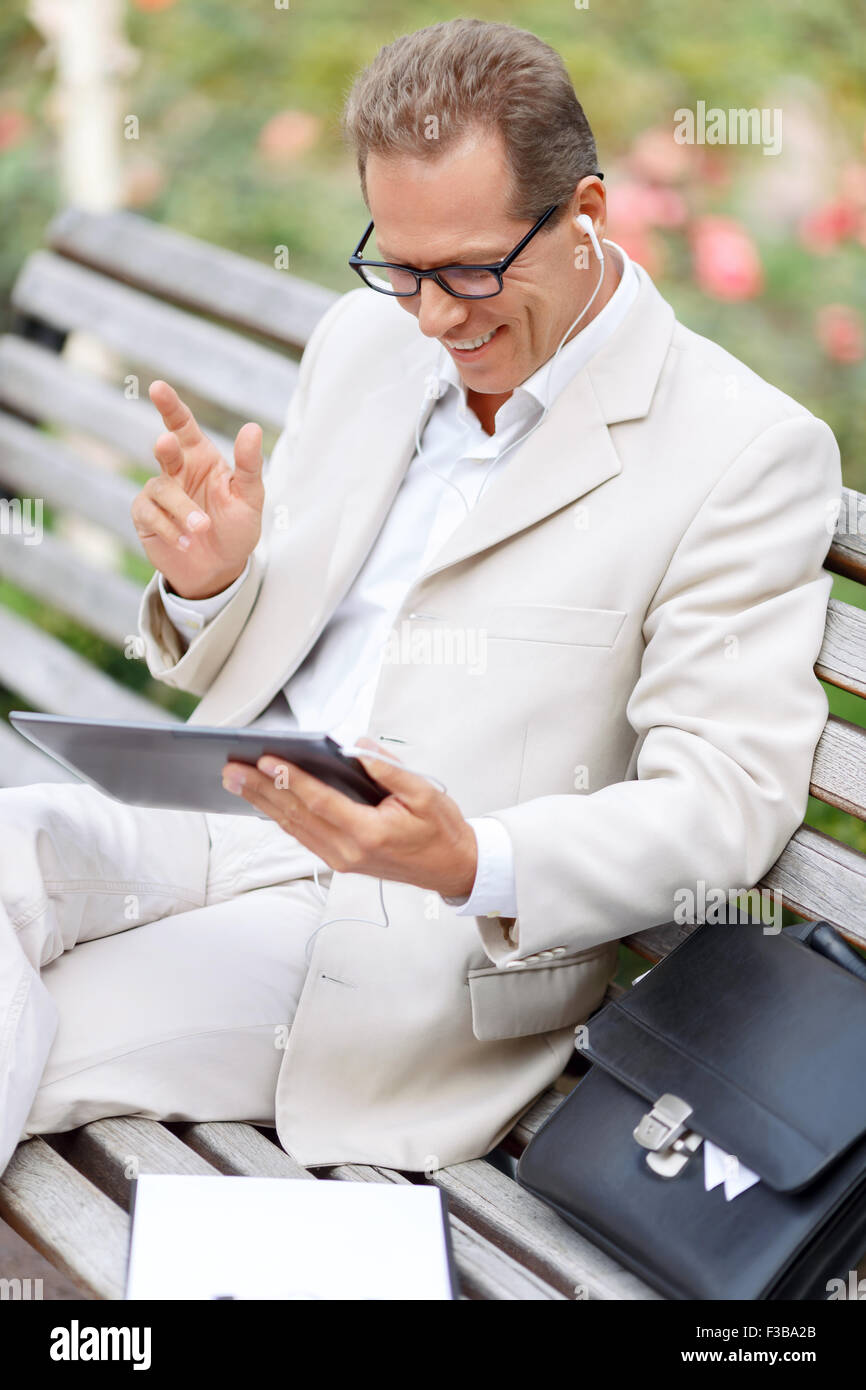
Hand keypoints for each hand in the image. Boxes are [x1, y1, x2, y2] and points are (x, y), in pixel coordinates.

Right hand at [132, 380, 264, 598]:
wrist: (220, 569)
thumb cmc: (236, 528)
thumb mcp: (249, 498)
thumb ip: (249, 465)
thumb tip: (252, 428)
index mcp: (200, 457)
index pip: (182, 425)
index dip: (169, 405)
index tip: (158, 388)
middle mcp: (176, 470)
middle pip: (164, 448)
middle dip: (164, 446)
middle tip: (166, 444)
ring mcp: (159, 493)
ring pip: (162, 490)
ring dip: (183, 510)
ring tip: (202, 529)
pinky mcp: (146, 518)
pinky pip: (151, 516)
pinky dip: (170, 529)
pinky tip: (186, 542)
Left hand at [220, 737, 478, 898]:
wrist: (452, 868)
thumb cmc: (441, 830)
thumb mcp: (423, 792)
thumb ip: (387, 768)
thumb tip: (355, 747)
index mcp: (369, 832)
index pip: (319, 801)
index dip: (290, 779)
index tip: (265, 760)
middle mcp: (348, 851)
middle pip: (296, 816)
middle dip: (261, 790)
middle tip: (231, 771)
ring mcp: (342, 860)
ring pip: (294, 828)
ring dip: (264, 803)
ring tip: (237, 782)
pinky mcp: (341, 862)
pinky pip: (304, 836)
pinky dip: (282, 817)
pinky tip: (265, 802)